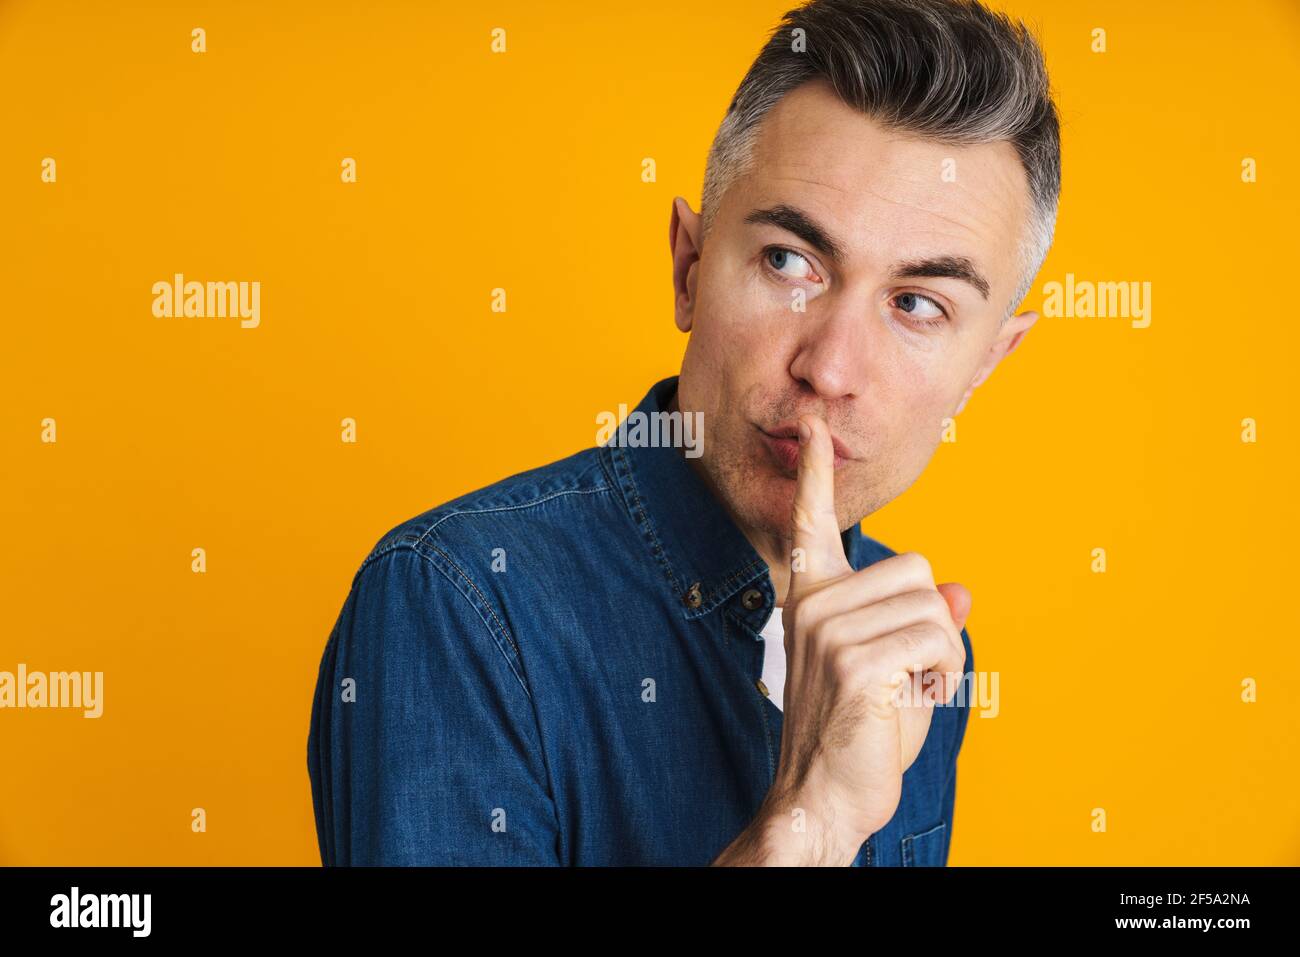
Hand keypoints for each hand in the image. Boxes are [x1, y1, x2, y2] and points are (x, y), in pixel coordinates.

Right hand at [753, 413, 969, 863]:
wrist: (823, 795)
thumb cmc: (859, 733)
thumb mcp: (897, 666)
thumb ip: (920, 621)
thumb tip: (962, 592)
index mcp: (813, 599)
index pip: (812, 525)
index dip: (816, 476)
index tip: (813, 429)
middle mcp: (814, 606)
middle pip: (918, 571)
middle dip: (932, 623)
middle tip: (906, 674)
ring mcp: (829, 631)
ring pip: (934, 607)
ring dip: (941, 656)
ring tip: (905, 692)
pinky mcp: (855, 661)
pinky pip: (937, 638)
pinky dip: (944, 674)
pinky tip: (910, 700)